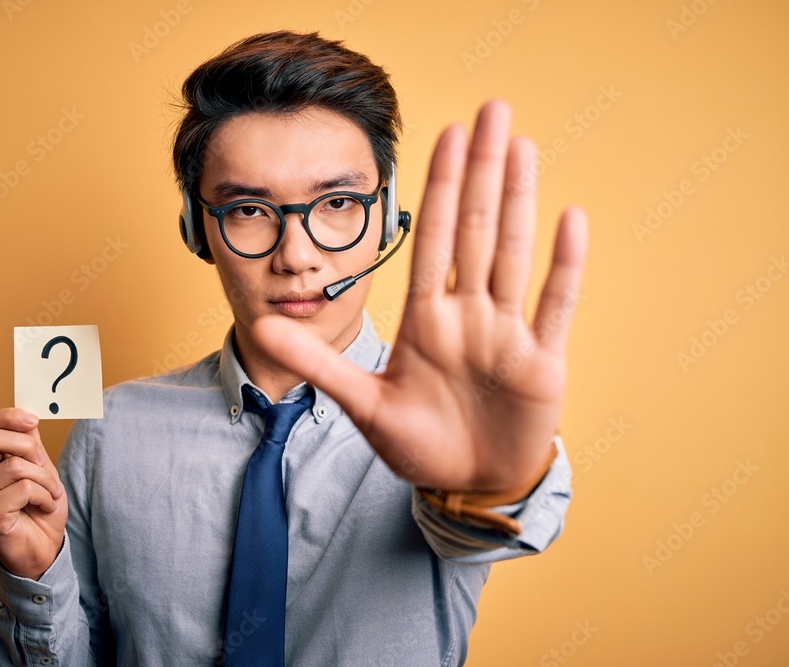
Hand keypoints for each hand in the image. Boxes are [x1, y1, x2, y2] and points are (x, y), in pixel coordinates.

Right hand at [0, 408, 66, 578]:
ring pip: (16, 466)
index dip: (8, 416)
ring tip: (51, 493)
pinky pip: (24, 489)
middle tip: (45, 465)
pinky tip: (45, 507)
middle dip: (29, 448)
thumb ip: (30, 444)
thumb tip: (28, 416)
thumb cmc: (39, 509)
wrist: (43, 549)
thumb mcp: (39, 469)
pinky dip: (45, 495)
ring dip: (45, 478)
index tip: (33, 421)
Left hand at [252, 99, 587, 492]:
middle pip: (473, 230)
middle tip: (492, 108)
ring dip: (517, 200)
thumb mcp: (362, 404)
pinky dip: (564, 266)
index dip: (437, 188)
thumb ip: (318, 363)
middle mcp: (467, 315)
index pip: (430, 239)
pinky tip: (571, 218)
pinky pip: (555, 306)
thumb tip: (258, 328)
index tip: (445, 135)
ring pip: (511, 254)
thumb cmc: (418, 443)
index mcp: (426, 320)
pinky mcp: (542, 362)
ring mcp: (506, 334)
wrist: (467, 484)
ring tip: (521, 145)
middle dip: (480, 171)